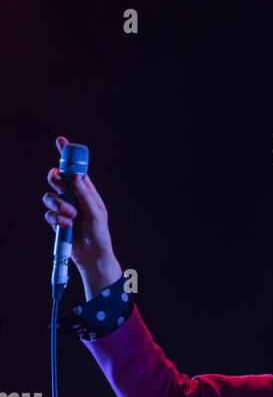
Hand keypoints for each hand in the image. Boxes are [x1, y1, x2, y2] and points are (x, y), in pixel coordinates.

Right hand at [43, 136, 121, 294]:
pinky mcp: (56, 220)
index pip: (75, 168)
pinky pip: (48, 214)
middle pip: (56, 177)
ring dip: (58, 205)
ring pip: (49, 196)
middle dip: (56, 180)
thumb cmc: (100, 235)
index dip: (66, 154)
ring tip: (71, 216)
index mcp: (85, 190)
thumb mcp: (97, 214)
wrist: (93, 256)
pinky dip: (56, 219)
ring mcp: (62, 208)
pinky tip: (67, 226)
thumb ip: (86, 196)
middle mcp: (72, 196)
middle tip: (63, 187)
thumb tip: (78, 177)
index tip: (61, 141)